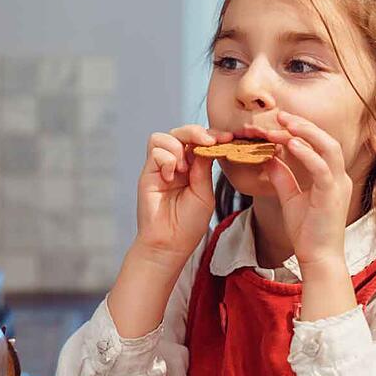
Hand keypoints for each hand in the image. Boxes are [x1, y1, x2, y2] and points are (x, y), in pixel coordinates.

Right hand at [134, 125, 233, 263]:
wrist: (170, 243)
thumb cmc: (188, 223)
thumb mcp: (204, 192)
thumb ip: (203, 168)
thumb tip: (208, 144)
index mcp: (193, 168)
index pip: (200, 141)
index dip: (213, 136)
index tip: (228, 138)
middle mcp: (176, 164)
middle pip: (181, 132)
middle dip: (196, 132)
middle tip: (209, 142)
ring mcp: (161, 167)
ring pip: (164, 137)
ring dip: (178, 146)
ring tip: (184, 169)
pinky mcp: (148, 172)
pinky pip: (155, 150)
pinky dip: (167, 158)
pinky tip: (171, 176)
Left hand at [250, 112, 351, 269]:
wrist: (318, 258)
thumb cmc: (307, 231)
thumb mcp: (290, 198)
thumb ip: (282, 176)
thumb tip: (270, 157)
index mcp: (331, 176)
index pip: (319, 144)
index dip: (300, 130)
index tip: (279, 122)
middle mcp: (339, 177)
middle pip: (326, 139)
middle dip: (304, 124)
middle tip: (281, 114)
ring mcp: (338, 185)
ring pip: (328, 148)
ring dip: (306, 132)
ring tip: (285, 123)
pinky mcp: (332, 196)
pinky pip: (322, 168)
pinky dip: (307, 153)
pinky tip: (290, 144)